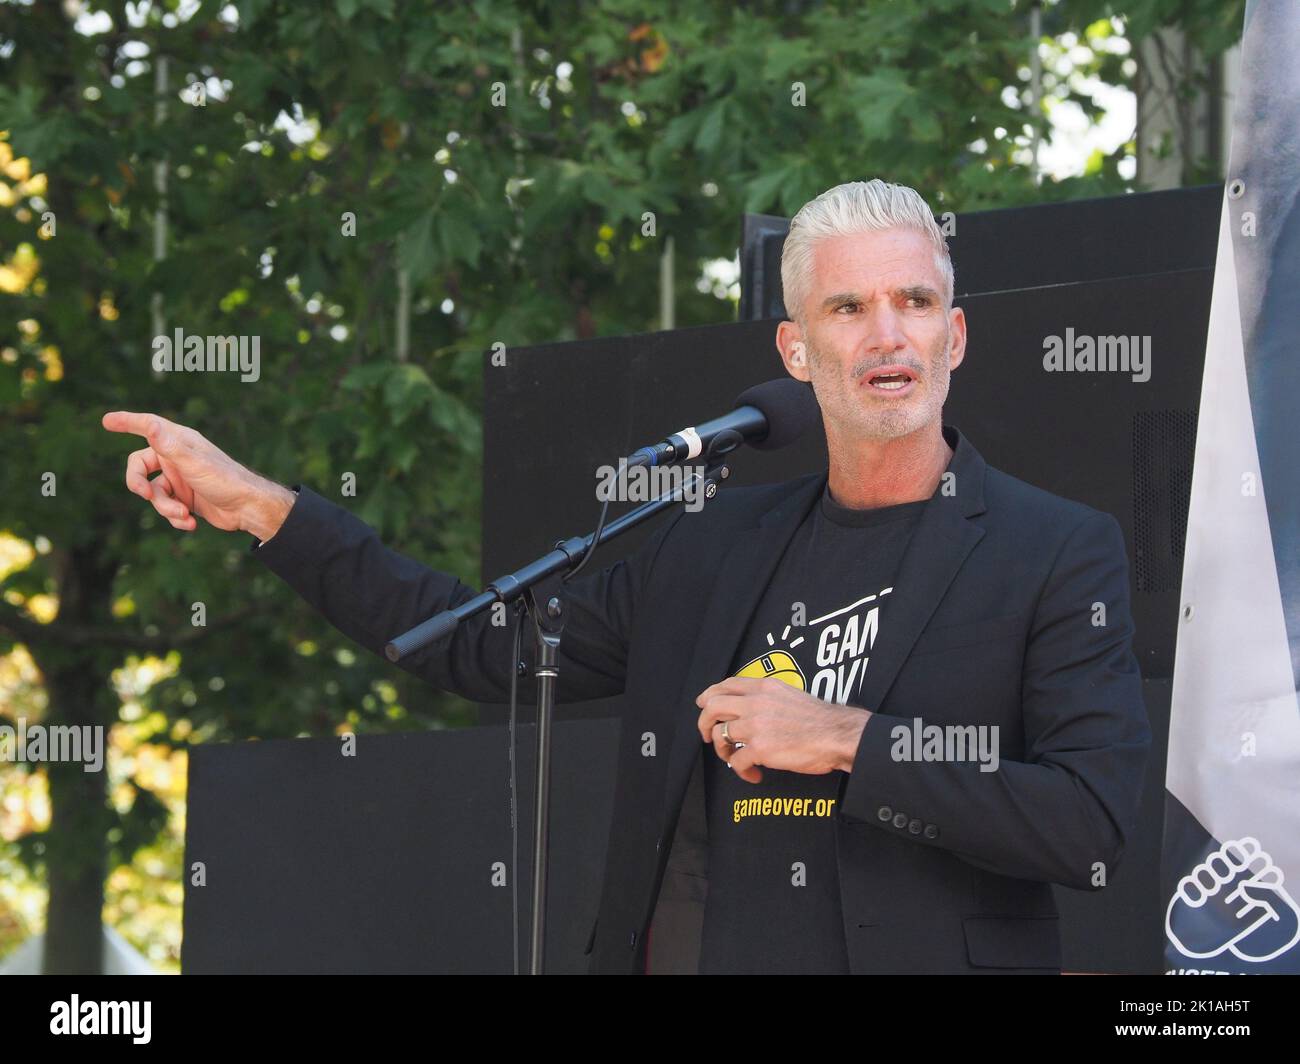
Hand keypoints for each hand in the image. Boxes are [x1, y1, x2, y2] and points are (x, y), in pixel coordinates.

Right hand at [101, 410, 293, 538]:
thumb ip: (170, 447)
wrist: (249, 510)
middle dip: (138, 484)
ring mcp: (180, 479)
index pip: (148, 426)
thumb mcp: (195, 464)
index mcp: (180, 442)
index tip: (106, 420)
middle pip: (139, 467)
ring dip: (165, 507)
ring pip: (153, 494)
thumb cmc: (226, 481)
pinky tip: (191, 523)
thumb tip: (151, 426)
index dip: (127, 422)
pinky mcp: (185, 498)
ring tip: (183, 514)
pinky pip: (166, 508)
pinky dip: (175, 517)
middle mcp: (177, 458)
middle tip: (144, 495)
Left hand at [695, 676, 869, 784]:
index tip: (704, 704)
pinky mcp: (760, 748)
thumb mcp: (790, 694)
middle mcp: (756, 702)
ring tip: (733, 758)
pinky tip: (752, 773)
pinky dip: (740, 770)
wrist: (837, 735)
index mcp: (765, 686)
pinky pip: (735, 761)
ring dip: (722, 750)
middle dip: (703, 722)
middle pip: (712, 706)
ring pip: (719, 735)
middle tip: (707, 735)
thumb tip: (749, 707)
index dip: (710, 695)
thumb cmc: (819, 719)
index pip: (726, 684)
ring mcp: (756, 725)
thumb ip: (768, 696)